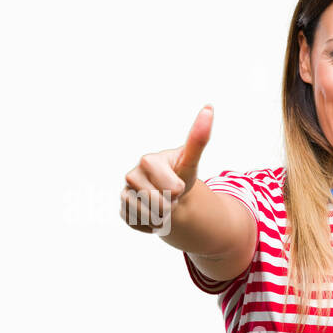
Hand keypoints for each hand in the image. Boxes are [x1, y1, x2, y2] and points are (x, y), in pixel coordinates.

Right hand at [120, 104, 212, 233]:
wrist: (171, 193)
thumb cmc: (182, 174)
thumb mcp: (191, 160)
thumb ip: (198, 139)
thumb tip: (209, 107)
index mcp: (147, 161)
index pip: (168, 187)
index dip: (177, 190)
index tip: (179, 185)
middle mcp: (131, 175)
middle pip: (157, 204)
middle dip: (171, 205)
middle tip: (172, 196)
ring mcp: (125, 192)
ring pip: (148, 216)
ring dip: (162, 217)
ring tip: (164, 205)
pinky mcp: (123, 210)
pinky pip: (138, 224)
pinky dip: (151, 225)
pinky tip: (154, 214)